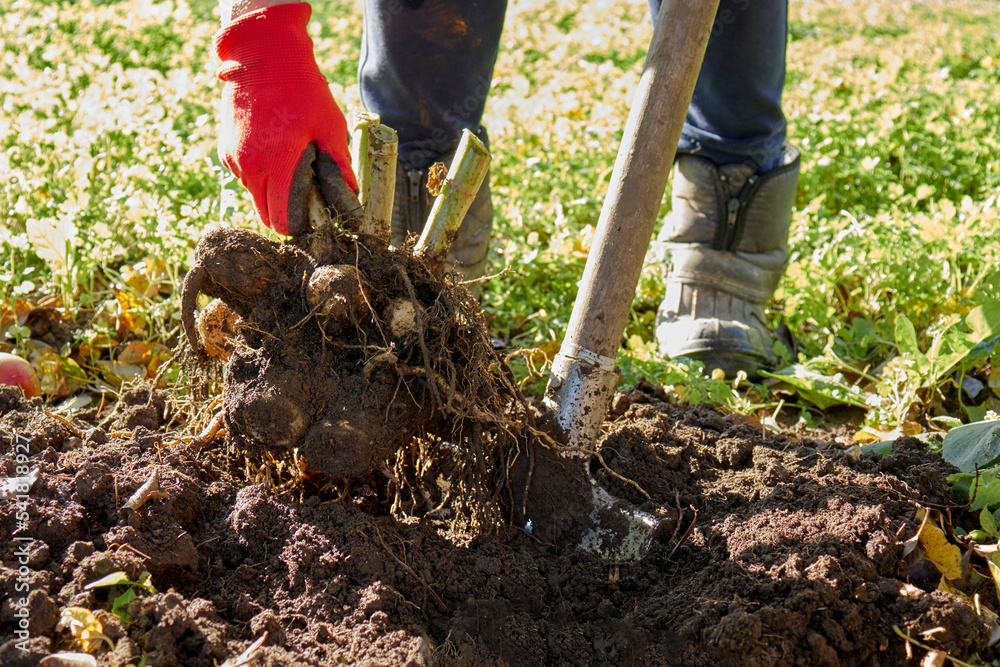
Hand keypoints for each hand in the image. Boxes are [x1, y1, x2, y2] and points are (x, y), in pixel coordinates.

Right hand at [214, 2, 356, 234]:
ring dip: (272, 192)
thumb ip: (338, 166)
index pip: (281, 220)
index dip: (299, 225)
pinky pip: (245, 176)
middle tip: (309, 199)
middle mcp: (247, 167)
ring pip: (254, 195)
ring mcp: (232, 158)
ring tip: (295, 168)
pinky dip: (261, 174)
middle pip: (265, 214)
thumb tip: (351, 197)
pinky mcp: (225, 149)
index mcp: (274, 165)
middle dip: (286, 214)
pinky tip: (278, 152)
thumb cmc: (301, 89)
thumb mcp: (330, 127)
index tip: (314, 218)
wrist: (263, 55)